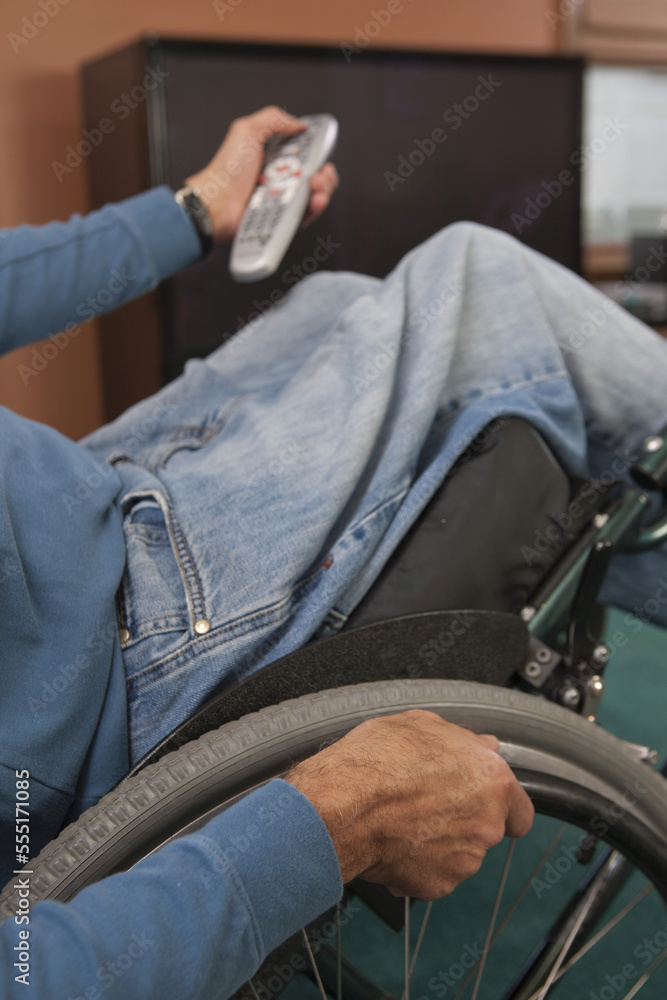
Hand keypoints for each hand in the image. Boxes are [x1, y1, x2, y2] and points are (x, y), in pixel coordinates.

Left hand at [185, 105, 338, 242]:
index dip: (319, 155)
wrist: (217, 203)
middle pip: (316, 177)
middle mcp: (281, 179)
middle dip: (325, 175)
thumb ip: (273, 119)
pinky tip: (312, 201)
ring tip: (316, 187)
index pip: (306, 156)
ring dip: (323, 190)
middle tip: (319, 174)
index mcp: (274, 158)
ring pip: (315, 197)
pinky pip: (305, 215)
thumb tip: (299, 123)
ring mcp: (283, 201)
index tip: (322, 156)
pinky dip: (314, 208)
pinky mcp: (283, 220)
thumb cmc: (227, 170)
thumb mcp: (247, 130)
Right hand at [285, 709, 533, 900]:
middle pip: (485, 831)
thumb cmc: (378, 760)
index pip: (520, 811)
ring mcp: (462, 859)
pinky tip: (392, 841)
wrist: (342, 803)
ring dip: (438, 843)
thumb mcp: (423, 725)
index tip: (482, 804)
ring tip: (402, 820)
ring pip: (458, 854)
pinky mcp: (435, 885)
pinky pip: (431, 875)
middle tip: (427, 803)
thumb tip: (481, 745)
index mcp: (492, 782)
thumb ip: (463, 740)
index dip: (501, 807)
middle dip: (462, 821)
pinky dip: (416, 865)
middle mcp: (485, 824)